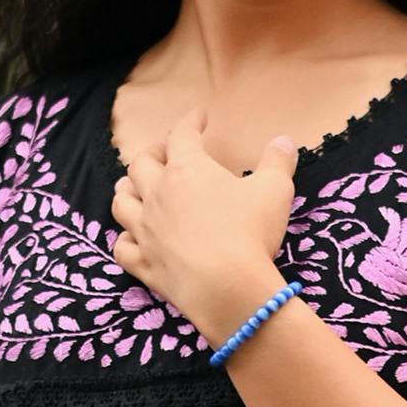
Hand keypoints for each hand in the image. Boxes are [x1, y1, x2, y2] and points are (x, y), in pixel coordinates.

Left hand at [111, 109, 297, 346]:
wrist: (227, 289)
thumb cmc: (250, 234)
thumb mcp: (275, 190)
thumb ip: (277, 161)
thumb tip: (284, 141)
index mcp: (186, 169)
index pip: (181, 135)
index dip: (190, 121)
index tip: (200, 117)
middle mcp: (157, 195)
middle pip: (141, 164)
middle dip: (154, 153)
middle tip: (168, 154)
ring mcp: (145, 231)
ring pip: (122, 201)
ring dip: (128, 190)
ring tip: (138, 187)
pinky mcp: (143, 264)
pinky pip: (122, 247)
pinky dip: (125, 238)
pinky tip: (132, 237)